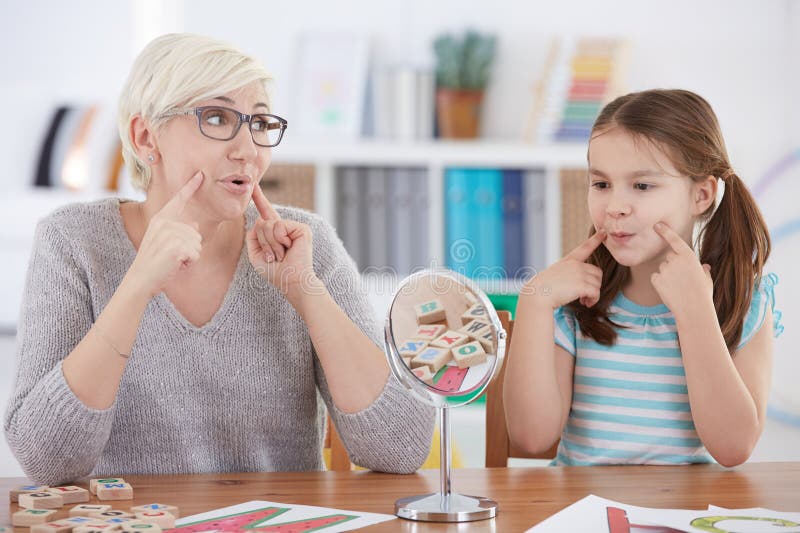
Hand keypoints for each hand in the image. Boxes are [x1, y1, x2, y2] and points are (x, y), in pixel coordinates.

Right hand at [128, 172, 203, 297]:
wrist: (141, 279)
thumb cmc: (155, 262)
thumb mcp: (165, 242)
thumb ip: (179, 230)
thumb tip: (194, 223)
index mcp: (161, 219)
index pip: (178, 200)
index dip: (191, 187)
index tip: (201, 175)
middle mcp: (165, 223)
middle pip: (196, 232)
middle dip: (190, 248)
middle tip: (171, 256)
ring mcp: (170, 234)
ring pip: (197, 244)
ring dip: (189, 256)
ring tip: (173, 261)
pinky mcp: (176, 247)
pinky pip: (196, 254)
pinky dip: (189, 263)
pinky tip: (175, 265)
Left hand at [246, 185, 316, 296]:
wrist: (291, 281)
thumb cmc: (275, 272)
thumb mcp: (255, 255)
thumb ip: (252, 236)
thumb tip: (260, 220)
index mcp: (275, 233)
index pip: (265, 212)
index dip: (258, 198)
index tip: (252, 184)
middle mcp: (285, 228)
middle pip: (261, 223)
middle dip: (263, 242)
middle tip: (275, 256)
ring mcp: (294, 227)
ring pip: (269, 224)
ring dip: (271, 244)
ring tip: (282, 254)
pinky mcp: (302, 229)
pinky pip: (280, 227)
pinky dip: (280, 240)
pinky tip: (289, 249)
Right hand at [521, 230, 606, 308]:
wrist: (538, 294)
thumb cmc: (543, 288)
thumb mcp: (555, 274)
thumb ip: (569, 273)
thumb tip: (581, 283)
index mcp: (569, 260)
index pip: (584, 247)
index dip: (595, 239)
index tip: (603, 232)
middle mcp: (576, 265)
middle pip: (597, 273)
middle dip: (594, 284)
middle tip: (585, 295)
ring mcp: (580, 274)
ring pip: (598, 284)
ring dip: (593, 294)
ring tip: (583, 300)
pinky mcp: (582, 285)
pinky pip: (596, 293)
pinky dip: (593, 300)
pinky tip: (585, 303)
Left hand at [651, 222, 712, 316]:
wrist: (693, 310)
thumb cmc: (702, 295)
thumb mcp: (706, 280)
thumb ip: (703, 270)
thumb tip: (704, 266)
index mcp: (689, 256)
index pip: (674, 240)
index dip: (665, 231)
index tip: (657, 225)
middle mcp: (675, 260)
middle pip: (669, 257)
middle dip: (673, 265)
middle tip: (682, 280)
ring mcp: (664, 269)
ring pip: (662, 268)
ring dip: (667, 275)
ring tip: (677, 288)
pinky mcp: (656, 279)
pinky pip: (655, 278)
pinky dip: (660, 284)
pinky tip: (669, 291)